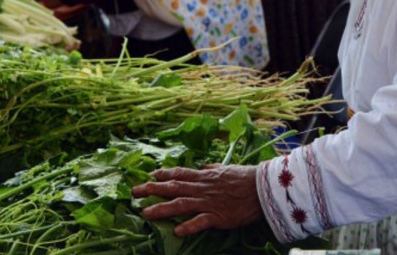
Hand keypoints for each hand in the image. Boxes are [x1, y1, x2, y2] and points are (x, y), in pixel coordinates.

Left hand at [132, 164, 261, 236]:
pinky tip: (177, 231)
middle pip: (173, 187)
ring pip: (180, 204)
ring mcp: (208, 202)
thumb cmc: (246, 177)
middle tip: (134, 192)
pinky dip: (188, 226)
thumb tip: (203, 166)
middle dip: (152, 189)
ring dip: (162, 208)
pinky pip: (200, 221)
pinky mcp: (218, 216)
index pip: (179, 173)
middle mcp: (202, 188)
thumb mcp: (227, 169)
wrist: (263, 188)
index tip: (149, 175)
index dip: (163, 174)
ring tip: (145, 213)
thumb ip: (212, 169)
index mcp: (204, 177)